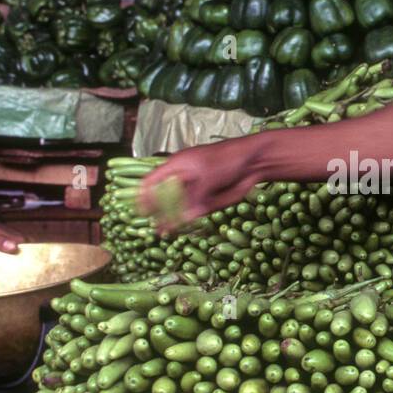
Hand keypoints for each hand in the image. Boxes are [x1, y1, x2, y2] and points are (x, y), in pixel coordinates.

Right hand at [138, 138, 262, 232]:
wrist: (253, 162)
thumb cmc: (227, 159)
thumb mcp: (208, 176)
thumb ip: (196, 196)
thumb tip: (186, 216)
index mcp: (177, 166)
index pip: (152, 180)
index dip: (144, 195)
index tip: (139, 210)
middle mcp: (183, 180)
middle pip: (163, 197)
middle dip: (157, 212)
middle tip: (152, 227)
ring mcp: (195, 191)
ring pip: (177, 208)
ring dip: (171, 220)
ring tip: (163, 233)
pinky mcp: (206, 200)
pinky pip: (192, 213)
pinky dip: (186, 222)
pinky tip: (180, 230)